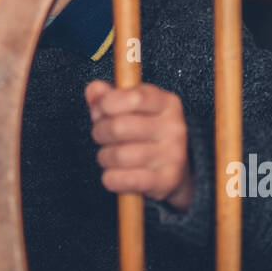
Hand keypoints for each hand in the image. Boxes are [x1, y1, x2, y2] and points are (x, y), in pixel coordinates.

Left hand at [86, 81, 194, 210]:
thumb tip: (93, 89)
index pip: (135, 98)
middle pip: (119, 127)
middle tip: (101, 135)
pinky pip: (125, 180)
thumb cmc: (147, 131)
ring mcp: (173, 155)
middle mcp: (174, 128)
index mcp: (167, 103)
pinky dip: (110, 178)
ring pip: (119, 156)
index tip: (100, 110)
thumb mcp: (132, 107)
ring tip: (108, 155)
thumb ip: (109, 95)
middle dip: (100, 132)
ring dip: (104, 157)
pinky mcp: (167, 181)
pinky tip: (113, 173)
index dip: (108, 103)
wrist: (178, 167)